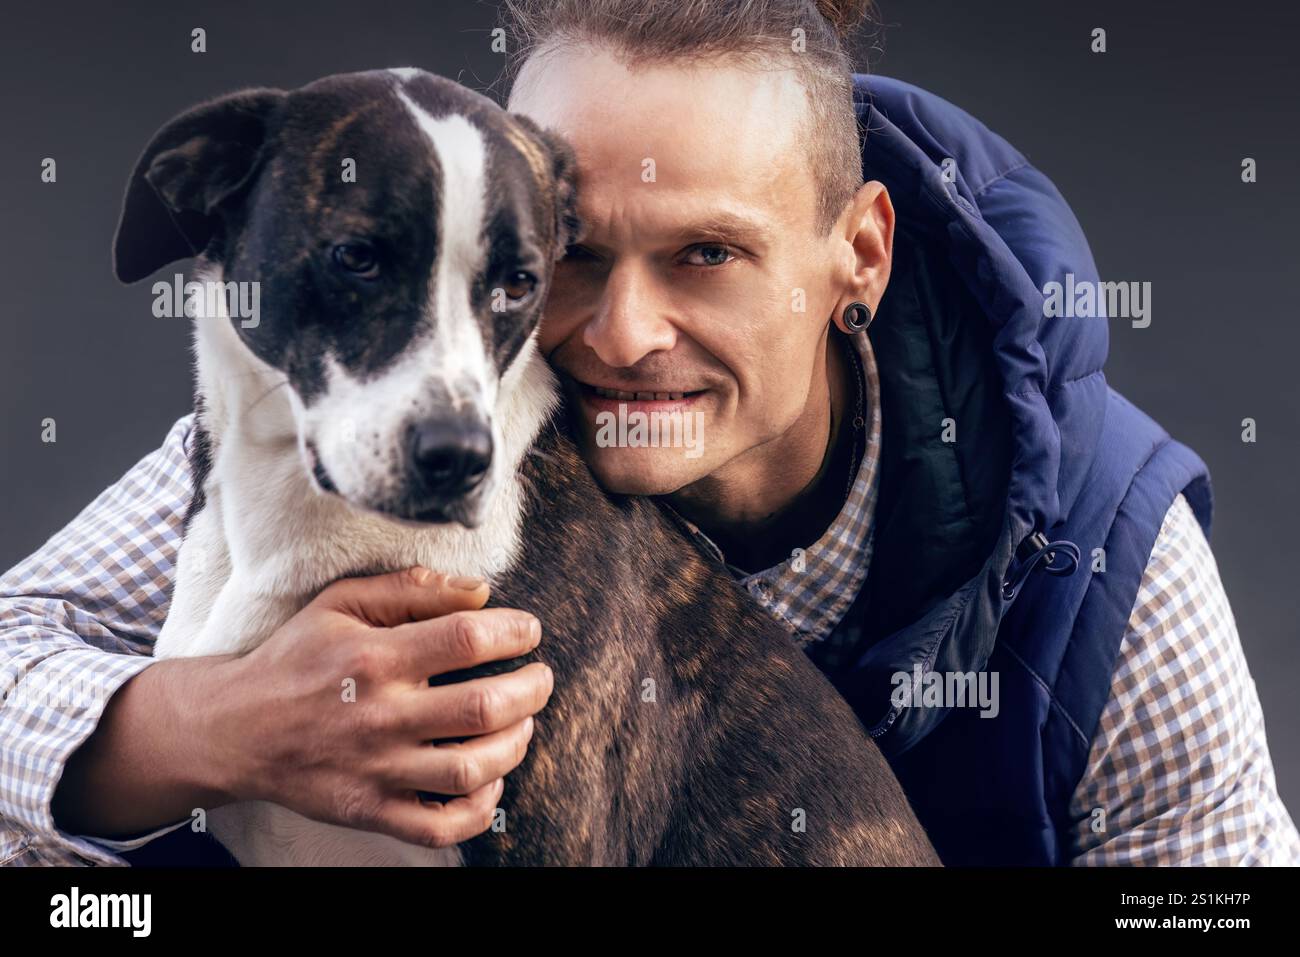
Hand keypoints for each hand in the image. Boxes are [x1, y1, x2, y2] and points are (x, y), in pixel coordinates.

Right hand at [210, 567, 551, 848]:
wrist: (234, 728)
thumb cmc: (296, 657)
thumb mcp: (341, 604)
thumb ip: (411, 589)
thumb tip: (481, 591)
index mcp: (374, 659)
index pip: (467, 640)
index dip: (514, 632)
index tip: (529, 632)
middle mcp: (379, 716)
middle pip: (482, 708)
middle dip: (530, 689)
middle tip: (541, 677)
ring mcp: (375, 770)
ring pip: (470, 770)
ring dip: (514, 744)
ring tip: (522, 722)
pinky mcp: (369, 811)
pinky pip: (439, 826)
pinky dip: (479, 808)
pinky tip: (489, 780)